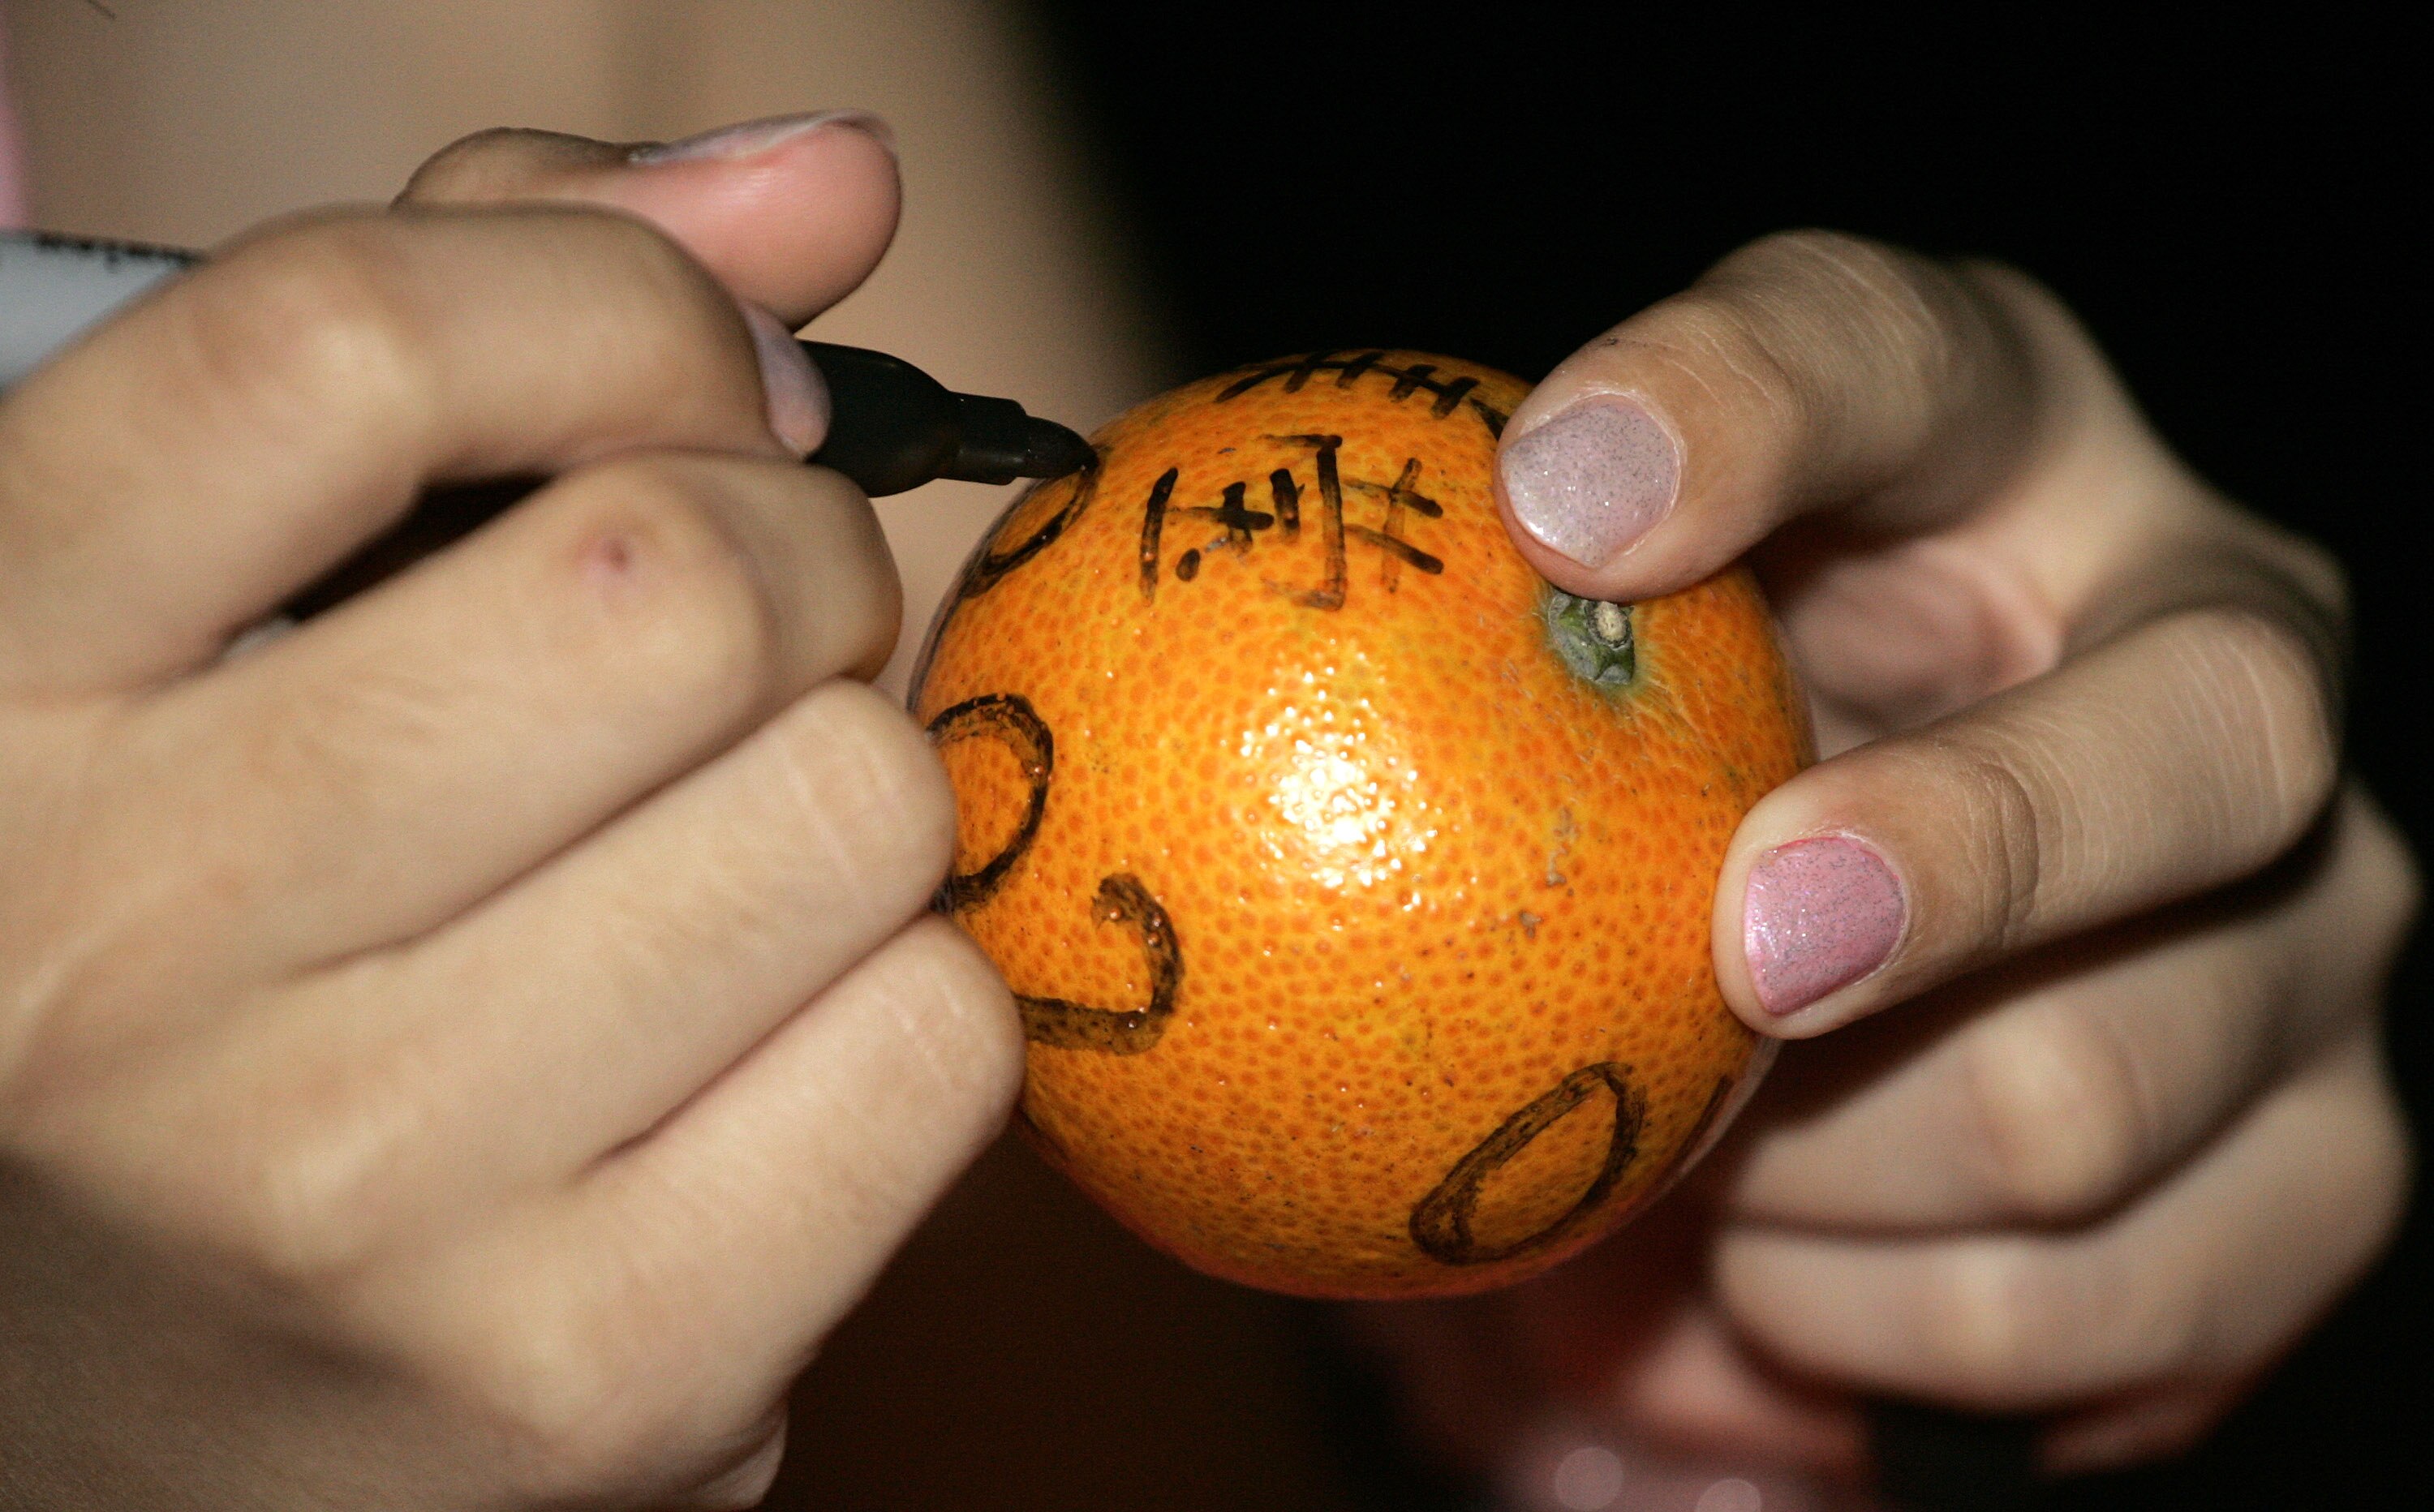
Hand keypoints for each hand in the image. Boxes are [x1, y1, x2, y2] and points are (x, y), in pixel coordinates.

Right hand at [0, 115, 1019, 1508]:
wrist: (127, 1433)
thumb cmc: (205, 970)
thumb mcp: (222, 628)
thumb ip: (485, 346)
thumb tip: (832, 182)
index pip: (339, 341)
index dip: (617, 301)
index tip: (716, 377)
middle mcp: (105, 953)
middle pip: (680, 579)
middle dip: (797, 564)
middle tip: (741, 651)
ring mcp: (345, 1193)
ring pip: (855, 807)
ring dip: (851, 794)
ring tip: (718, 869)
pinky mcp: (582, 1377)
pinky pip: (938, 1045)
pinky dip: (909, 1011)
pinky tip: (760, 1056)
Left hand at [1354, 232, 2415, 1503]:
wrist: (1846, 966)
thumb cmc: (1669, 769)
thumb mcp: (1574, 648)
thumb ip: (1511, 598)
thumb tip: (1467, 588)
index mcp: (2016, 445)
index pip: (1893, 356)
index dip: (1737, 410)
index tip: (1554, 508)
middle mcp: (2236, 658)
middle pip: (2201, 747)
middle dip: (1959, 861)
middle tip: (1744, 956)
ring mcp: (2320, 925)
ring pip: (2082, 1100)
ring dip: (1809, 1175)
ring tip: (1688, 1153)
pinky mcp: (2323, 1165)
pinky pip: (2081, 1314)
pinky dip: (1862, 1319)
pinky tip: (1774, 1261)